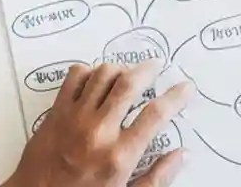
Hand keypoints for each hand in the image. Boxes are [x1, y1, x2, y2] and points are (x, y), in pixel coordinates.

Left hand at [4, 60, 193, 186]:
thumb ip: (156, 178)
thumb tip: (182, 155)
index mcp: (119, 156)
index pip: (156, 115)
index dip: (176, 96)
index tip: (185, 88)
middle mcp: (98, 131)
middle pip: (129, 84)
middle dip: (148, 70)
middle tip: (156, 66)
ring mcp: (74, 118)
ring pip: (102, 74)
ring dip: (120, 69)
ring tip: (128, 73)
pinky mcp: (55, 113)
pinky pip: (74, 77)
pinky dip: (89, 71)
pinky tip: (97, 80)